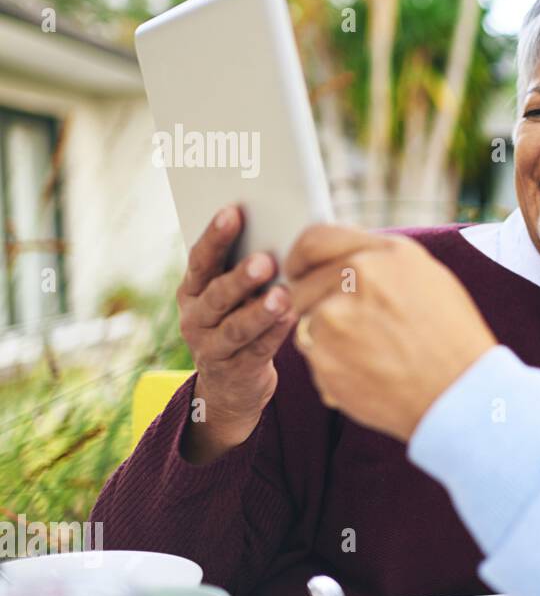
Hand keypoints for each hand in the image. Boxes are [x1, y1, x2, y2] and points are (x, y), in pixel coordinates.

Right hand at [177, 204, 296, 463]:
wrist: (231, 385)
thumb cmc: (240, 320)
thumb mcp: (232, 296)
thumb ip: (242, 268)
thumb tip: (279, 228)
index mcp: (191, 290)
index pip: (200, 260)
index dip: (215, 236)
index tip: (233, 210)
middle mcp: (195, 318)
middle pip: (216, 294)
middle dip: (240, 276)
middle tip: (265, 260)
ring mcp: (211, 347)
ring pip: (236, 327)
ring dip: (260, 310)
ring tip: (282, 295)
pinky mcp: (236, 371)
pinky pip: (258, 349)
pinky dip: (276, 333)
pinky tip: (292, 318)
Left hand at [284, 224, 495, 440]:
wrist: (461, 393)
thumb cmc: (453, 338)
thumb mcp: (428, 279)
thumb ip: (380, 262)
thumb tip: (341, 258)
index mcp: (384, 253)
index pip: (315, 240)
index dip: (300, 257)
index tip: (297, 269)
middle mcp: (356, 277)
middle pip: (303, 284)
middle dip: (315, 303)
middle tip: (344, 326)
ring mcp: (335, 318)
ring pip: (306, 322)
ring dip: (327, 336)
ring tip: (370, 352)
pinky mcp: (324, 357)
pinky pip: (314, 357)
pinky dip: (333, 365)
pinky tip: (369, 372)